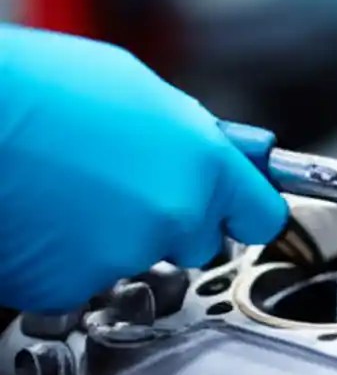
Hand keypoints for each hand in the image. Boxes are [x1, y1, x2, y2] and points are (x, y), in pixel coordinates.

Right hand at [0, 26, 286, 311]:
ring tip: (67, 189)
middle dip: (173, 220)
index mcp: (204, 165)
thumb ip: (189, 131)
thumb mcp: (136, 86)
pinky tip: (42, 217)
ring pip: (138, 259)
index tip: (238, 211)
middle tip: (120, 184)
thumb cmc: (36, 88)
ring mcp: (125, 257)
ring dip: (113, 237)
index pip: (263, 214)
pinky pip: (81, 280)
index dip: (245, 210)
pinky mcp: (70, 287)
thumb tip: (219, 149)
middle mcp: (175, 217)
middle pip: (200, 240)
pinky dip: (65, 259)